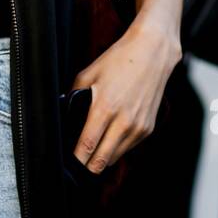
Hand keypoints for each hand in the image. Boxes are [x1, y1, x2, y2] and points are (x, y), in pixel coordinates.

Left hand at [70, 15, 181, 173]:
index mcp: (105, 108)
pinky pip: (128, 148)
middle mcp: (124, 121)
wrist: (152, 52)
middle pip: (101, 160)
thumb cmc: (119, 60)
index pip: (87, 146)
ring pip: (115, 157)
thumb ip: (73, 95)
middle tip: (77, 162)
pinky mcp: (148, 128)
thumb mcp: (89, 74)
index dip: (76, 159)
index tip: (68, 163)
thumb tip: (64, 111)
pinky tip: (110, 137)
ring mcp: (138, 127)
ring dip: (102, 157)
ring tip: (92, 150)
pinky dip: (117, 147)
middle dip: (87, 165)